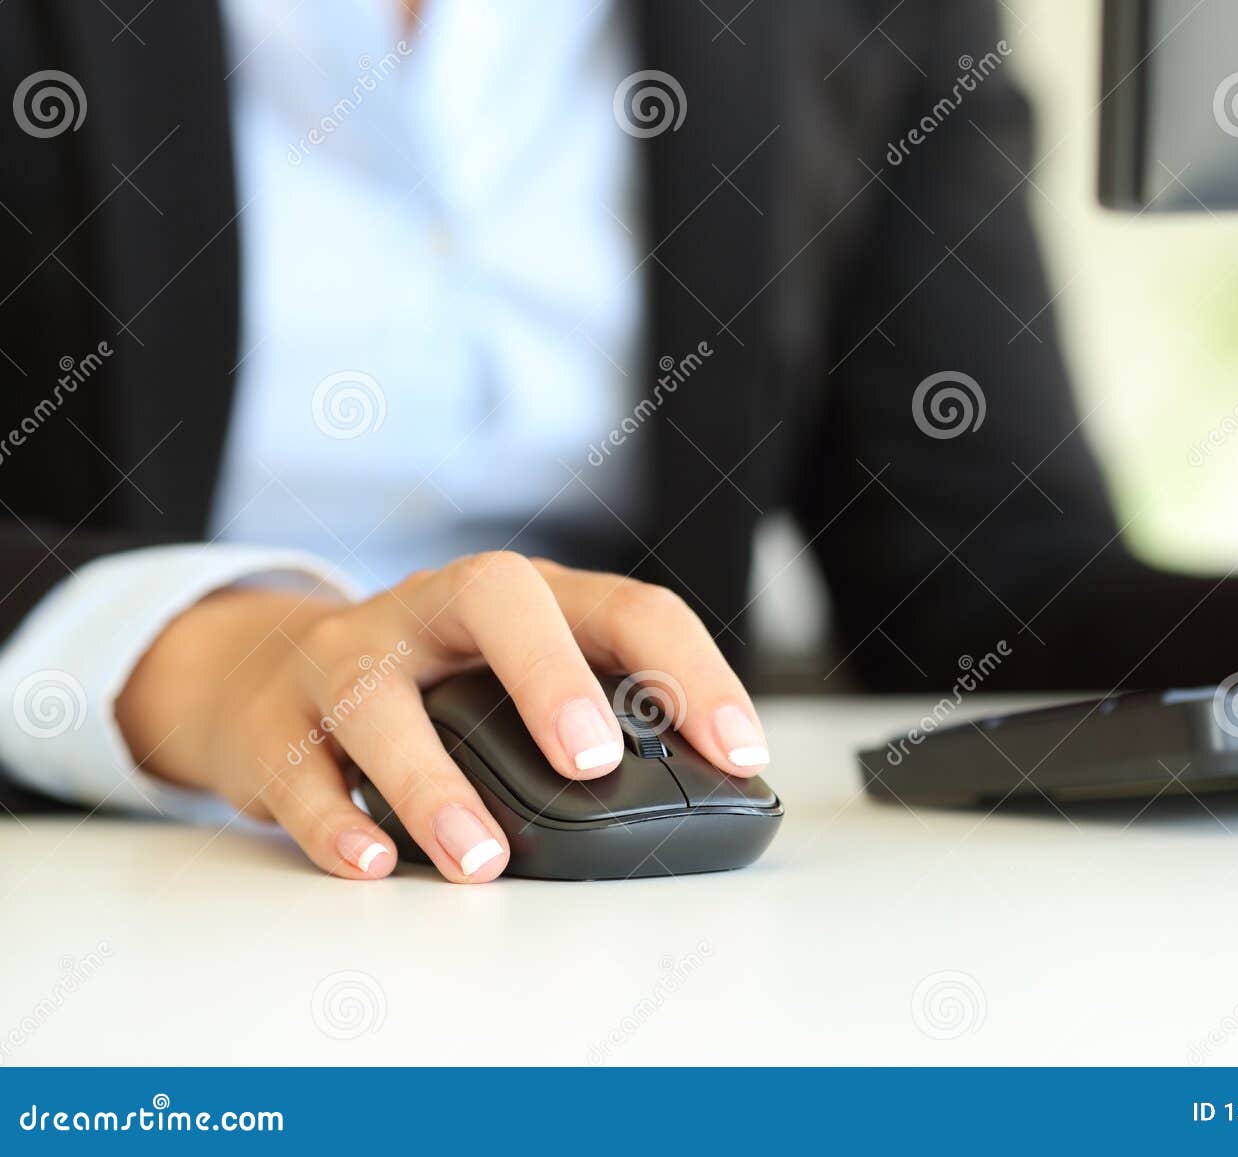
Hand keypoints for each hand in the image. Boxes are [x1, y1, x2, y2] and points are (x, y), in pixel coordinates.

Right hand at [114, 553, 768, 882]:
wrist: (268, 675)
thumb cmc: (435, 686)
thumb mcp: (521, 679)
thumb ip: (599, 721)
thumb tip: (700, 801)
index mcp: (529, 599)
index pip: (625, 607)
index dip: (691, 671)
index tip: (738, 750)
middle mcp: (437, 609)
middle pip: (494, 597)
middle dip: (550, 676)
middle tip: (593, 761)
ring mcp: (350, 656)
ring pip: (380, 695)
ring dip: (434, 782)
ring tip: (482, 859)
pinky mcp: (278, 724)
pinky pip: (299, 768)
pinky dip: (334, 820)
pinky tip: (374, 862)